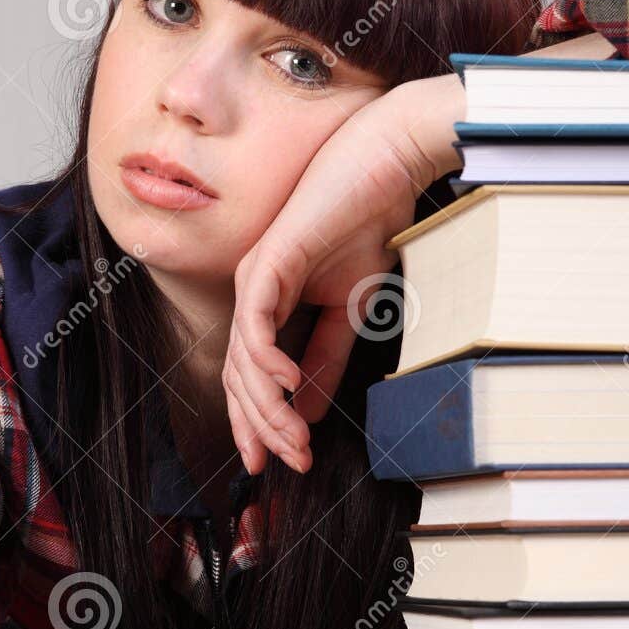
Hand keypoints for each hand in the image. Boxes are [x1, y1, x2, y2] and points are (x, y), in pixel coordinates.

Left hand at [224, 31, 617, 473]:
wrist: (389, 163)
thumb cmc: (371, 221)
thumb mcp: (352, 307)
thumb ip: (326, 358)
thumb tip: (306, 411)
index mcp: (269, 299)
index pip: (250, 372)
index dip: (258, 420)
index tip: (277, 461)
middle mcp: (253, 289)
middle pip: (239, 374)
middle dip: (259, 427)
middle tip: (283, 465)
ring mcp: (256, 273)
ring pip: (244, 358)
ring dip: (267, 406)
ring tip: (292, 441)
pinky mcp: (270, 259)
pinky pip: (256, 323)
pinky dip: (267, 360)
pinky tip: (286, 389)